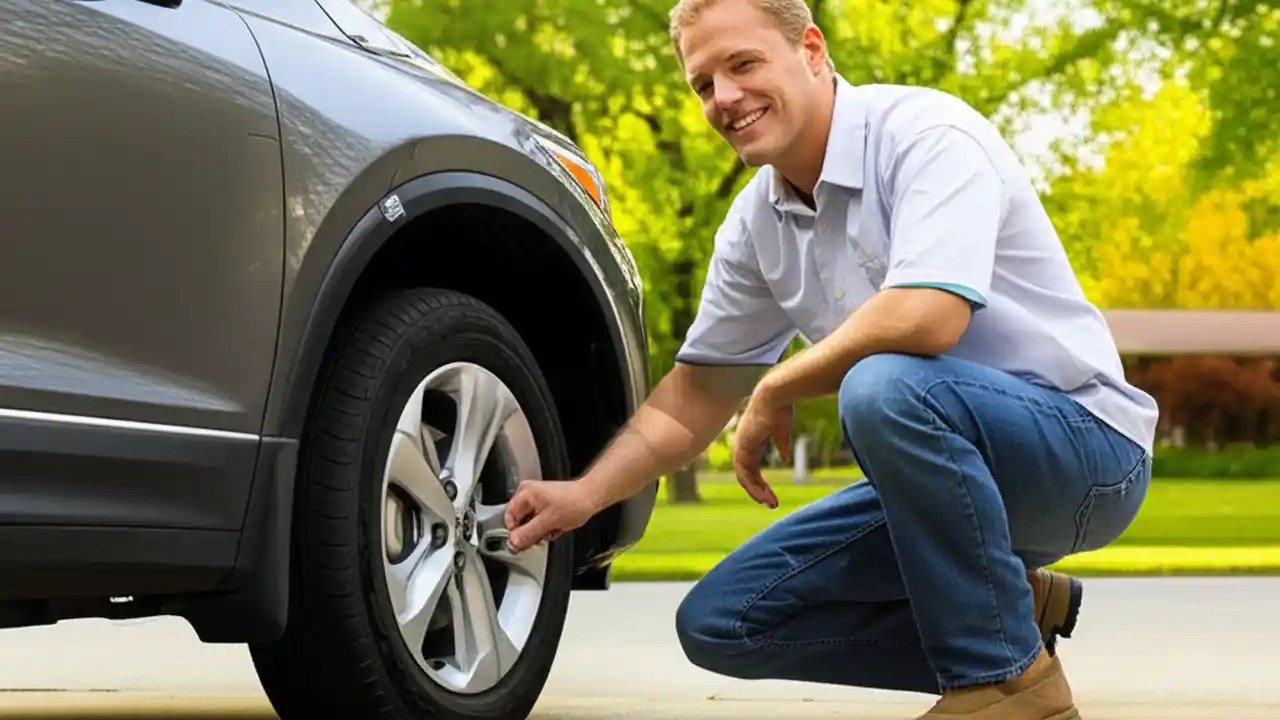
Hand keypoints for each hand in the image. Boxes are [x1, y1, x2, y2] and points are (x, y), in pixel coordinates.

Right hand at [504, 479, 596, 552]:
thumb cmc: (574, 503)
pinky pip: (540, 522)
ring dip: (541, 531)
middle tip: (542, 535)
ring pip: (530, 524)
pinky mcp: (546, 505)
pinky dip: (547, 527)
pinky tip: (556, 527)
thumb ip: (527, 534)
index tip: (523, 543)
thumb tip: (512, 543)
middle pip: (519, 522)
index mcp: (524, 494)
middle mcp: (528, 494)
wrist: (591, 497)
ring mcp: (537, 499)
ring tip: (552, 529)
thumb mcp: (547, 522)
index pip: (508, 519)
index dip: (515, 534)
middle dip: (531, 532)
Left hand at [732, 392, 791, 508]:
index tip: (770, 492)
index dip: (758, 481)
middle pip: (746, 475)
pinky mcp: (744, 447)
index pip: (750, 466)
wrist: (774, 396)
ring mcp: (741, 447)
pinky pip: (745, 473)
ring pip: (744, 477)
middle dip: (757, 491)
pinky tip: (763, 495)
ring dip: (756, 492)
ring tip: (771, 504)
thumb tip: (786, 457)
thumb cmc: (780, 408)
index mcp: (750, 440)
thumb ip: (781, 444)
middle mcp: (743, 445)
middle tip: (771, 504)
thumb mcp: (782, 430)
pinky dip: (753, 486)